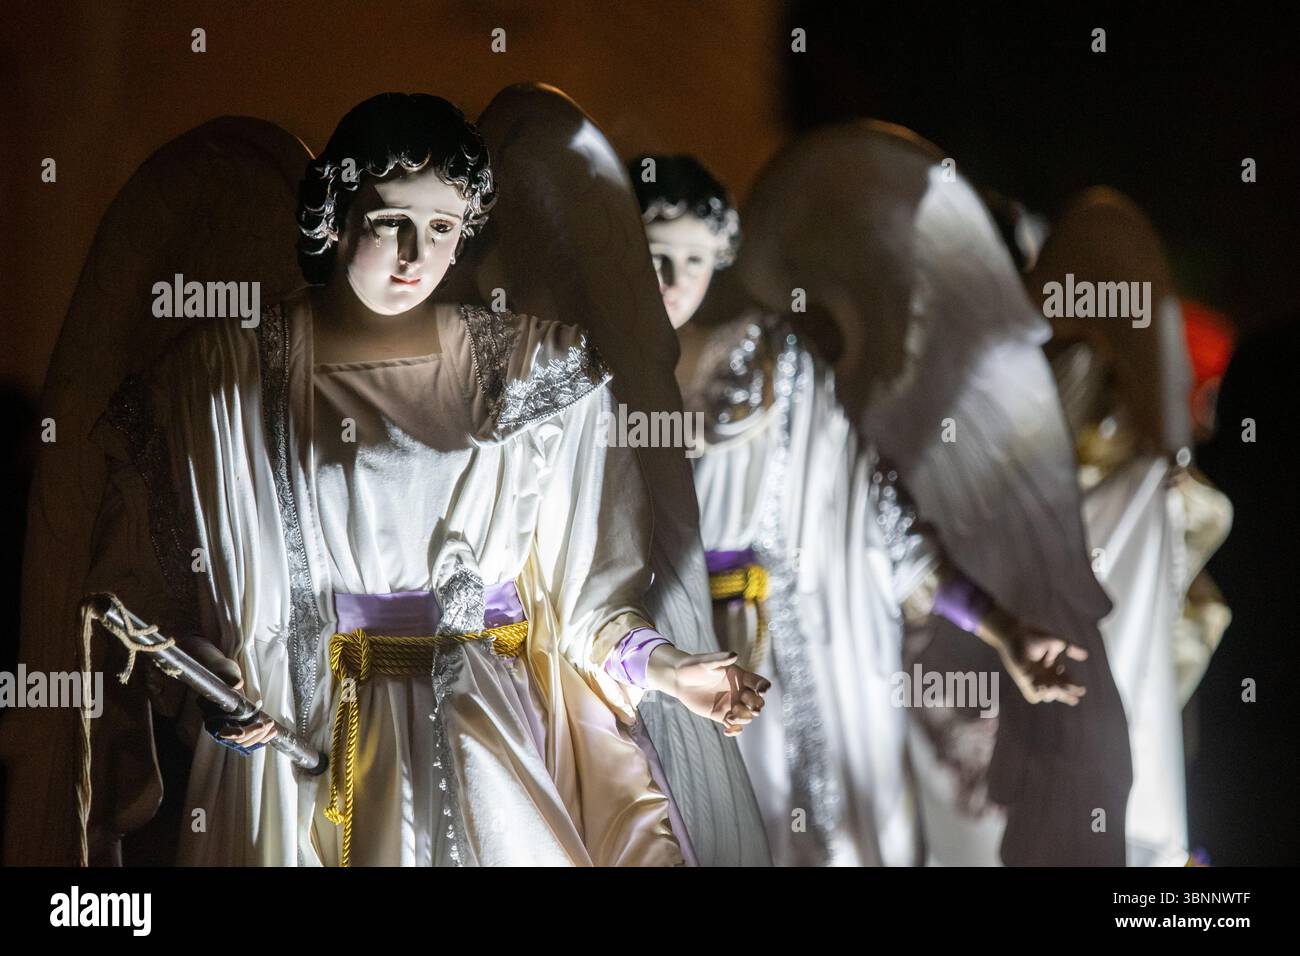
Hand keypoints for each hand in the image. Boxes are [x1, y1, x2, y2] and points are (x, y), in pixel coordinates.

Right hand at [180, 636, 277, 747]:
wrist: (224, 672)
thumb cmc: (221, 671)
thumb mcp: (225, 671)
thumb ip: (230, 678)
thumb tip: (238, 683)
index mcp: (211, 715)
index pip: (219, 730)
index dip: (230, 733)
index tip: (241, 732)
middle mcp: (220, 725)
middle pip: (235, 739)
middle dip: (251, 733)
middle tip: (266, 724)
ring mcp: (231, 726)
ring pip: (245, 742)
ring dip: (259, 736)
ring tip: (271, 725)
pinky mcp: (241, 725)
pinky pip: (252, 737)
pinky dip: (262, 737)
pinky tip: (272, 732)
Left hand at [646, 646, 770, 735]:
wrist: (679, 679)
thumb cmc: (694, 666)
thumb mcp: (706, 662)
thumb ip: (720, 660)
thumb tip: (734, 655)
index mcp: (740, 676)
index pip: (758, 682)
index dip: (763, 686)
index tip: (762, 691)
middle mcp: (739, 691)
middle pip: (756, 701)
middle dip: (757, 706)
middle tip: (753, 710)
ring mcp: (732, 704)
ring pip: (747, 715)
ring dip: (744, 718)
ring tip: (732, 718)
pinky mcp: (722, 715)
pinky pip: (734, 725)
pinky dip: (735, 730)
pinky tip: (727, 730)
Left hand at [979, 612, 1087, 704]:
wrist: (1015, 633)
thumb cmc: (1034, 636)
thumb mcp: (1057, 643)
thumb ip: (1072, 650)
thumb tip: (1087, 656)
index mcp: (1052, 667)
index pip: (1065, 680)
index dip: (1073, 686)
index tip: (1082, 690)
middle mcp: (1043, 675)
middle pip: (1058, 690)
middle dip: (1067, 695)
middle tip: (1075, 700)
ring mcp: (1033, 679)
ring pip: (1047, 695)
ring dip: (1055, 694)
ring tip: (1060, 690)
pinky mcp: (1023, 680)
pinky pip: (1032, 694)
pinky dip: (1041, 695)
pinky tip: (1047, 690)